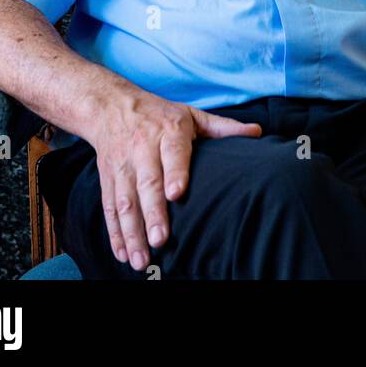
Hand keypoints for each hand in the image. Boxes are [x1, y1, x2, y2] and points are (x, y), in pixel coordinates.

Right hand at [84, 83, 261, 270]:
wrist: (112, 106)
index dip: (175, 172)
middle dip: (153, 213)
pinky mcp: (109, 179)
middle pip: (147, 183)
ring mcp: (123, 165)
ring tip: (141, 260)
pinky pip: (109, 207)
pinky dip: (114, 233)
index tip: (176, 194)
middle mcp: (143, 148)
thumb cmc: (159, 114)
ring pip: (125, 201)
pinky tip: (123, 254)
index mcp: (168, 131)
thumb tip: (257, 133)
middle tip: (161, 240)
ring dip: (131, 232)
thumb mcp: (191, 115)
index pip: (173, 152)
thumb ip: (222, 127)